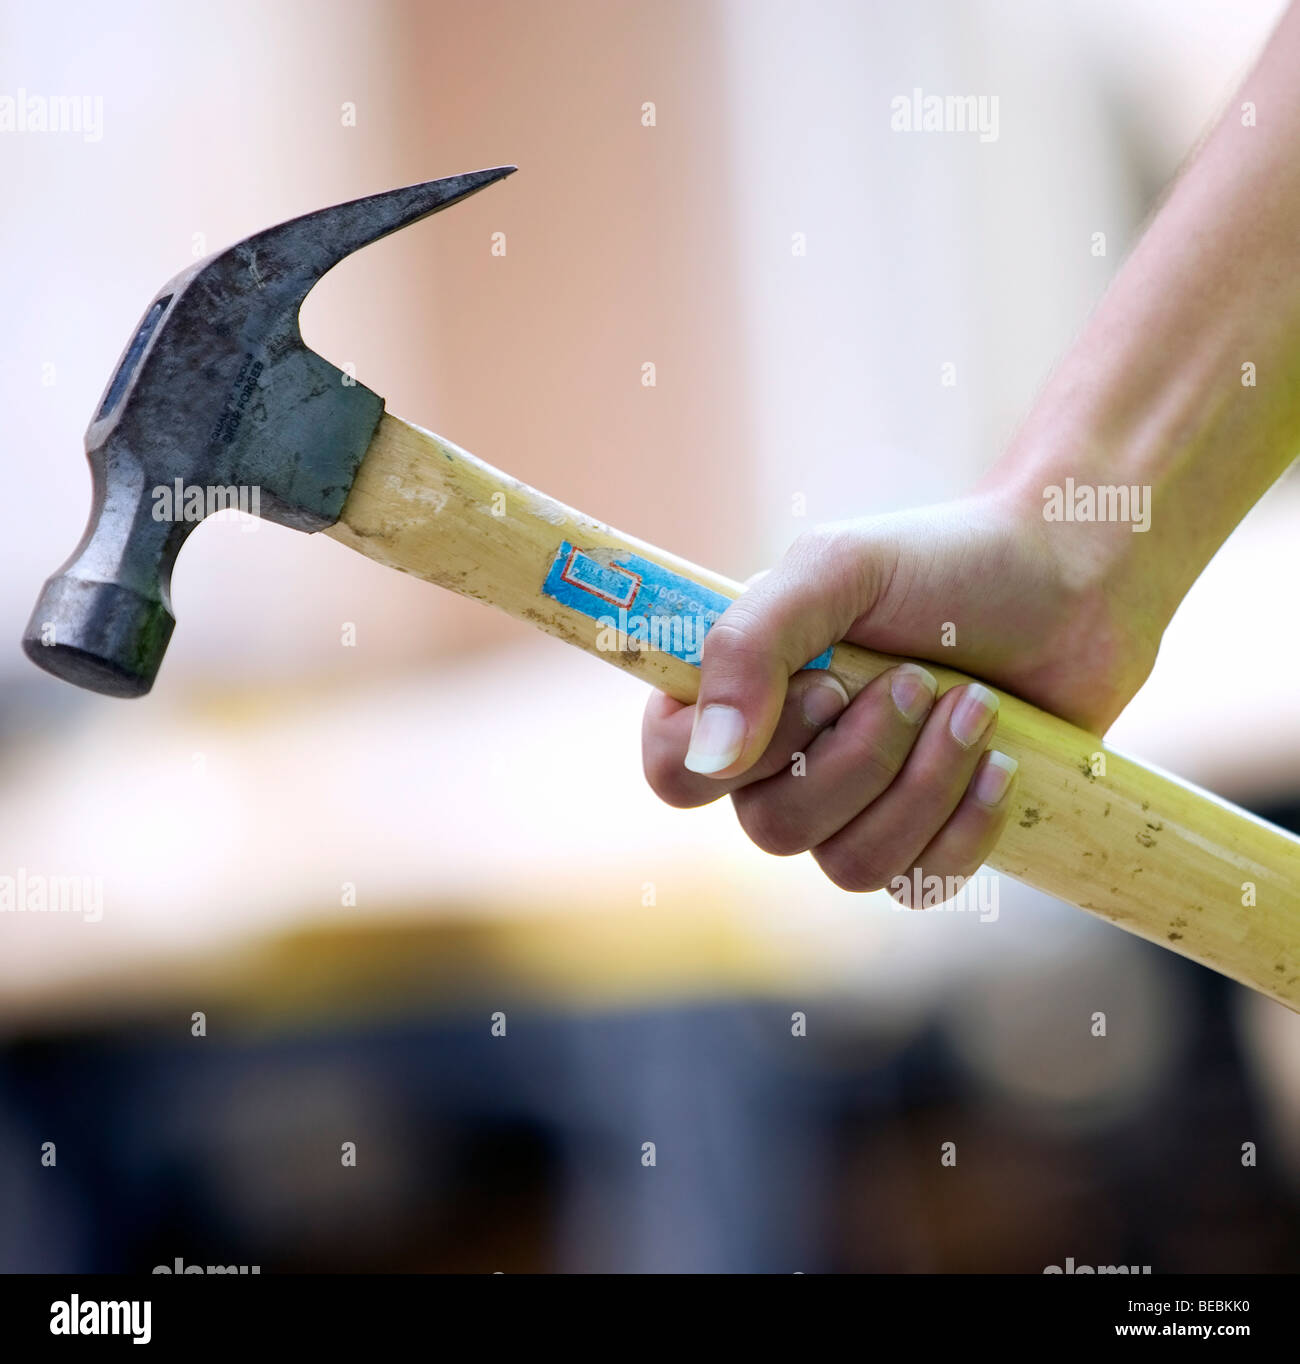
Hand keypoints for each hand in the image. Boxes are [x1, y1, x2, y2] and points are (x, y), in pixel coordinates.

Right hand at [641, 488, 1160, 901]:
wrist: (1072, 584)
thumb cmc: (943, 563)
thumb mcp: (835, 570)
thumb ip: (751, 644)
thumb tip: (712, 757)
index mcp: (740, 694)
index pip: (675, 771)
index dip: (735, 756)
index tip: (823, 687)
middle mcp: (784, 761)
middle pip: (770, 828)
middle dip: (861, 757)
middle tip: (921, 678)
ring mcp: (854, 807)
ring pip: (847, 864)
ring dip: (920, 786)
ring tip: (974, 707)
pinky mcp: (925, 839)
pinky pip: (914, 885)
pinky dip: (962, 826)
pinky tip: (1000, 763)